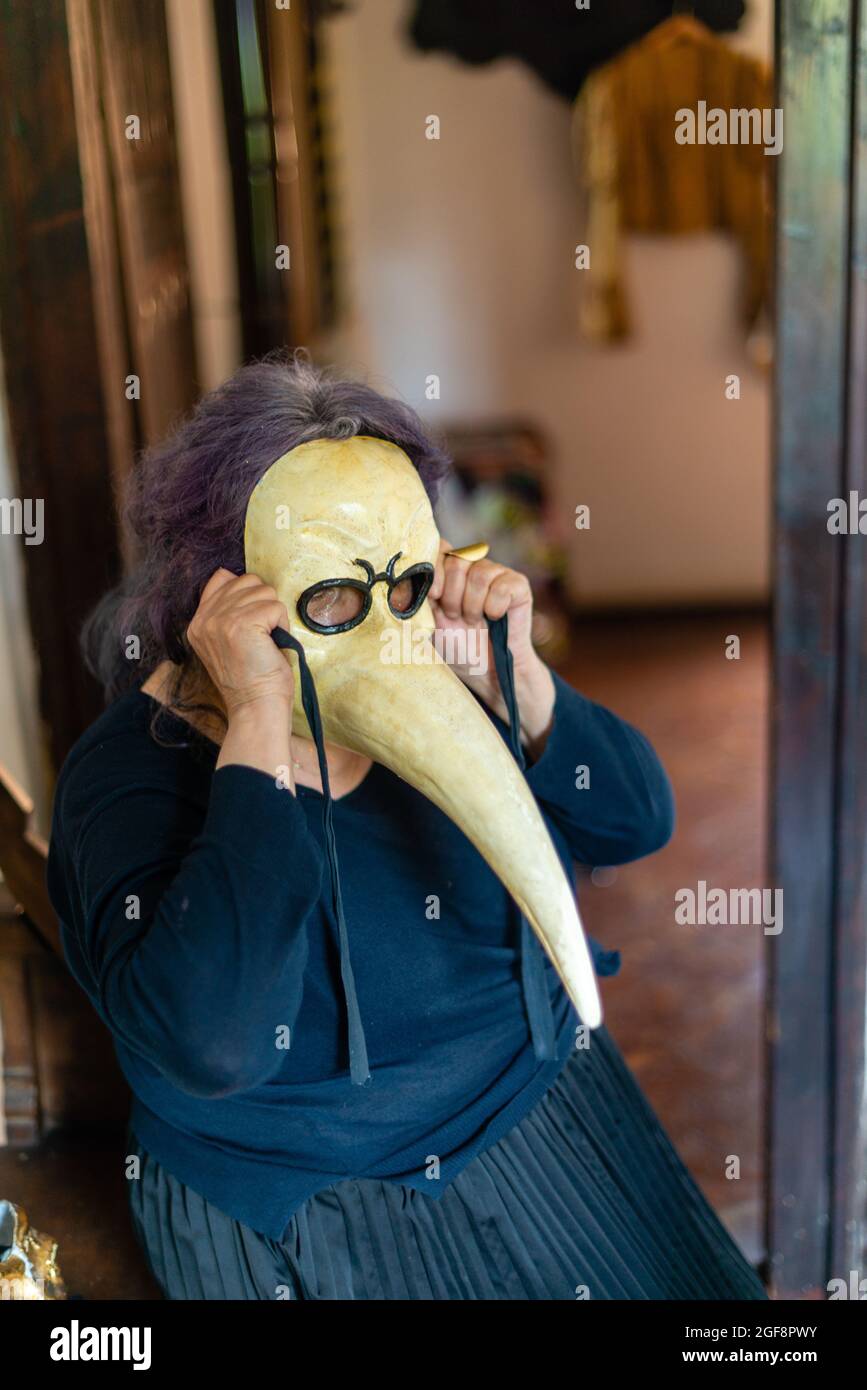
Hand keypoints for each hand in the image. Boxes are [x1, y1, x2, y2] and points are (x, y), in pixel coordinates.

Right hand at [186, 569, 293, 715]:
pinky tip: (272, 646)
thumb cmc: (251, 678)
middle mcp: (205, 618)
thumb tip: (232, 575)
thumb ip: (224, 610)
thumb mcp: (226, 641)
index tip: (252, 622)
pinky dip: (282, 626)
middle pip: (248, 581)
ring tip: (266, 643)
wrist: (256, 707)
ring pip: (265, 591)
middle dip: (264, 605)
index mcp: (198, 622)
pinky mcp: (242, 623)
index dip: (246, 593)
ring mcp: (221, 619)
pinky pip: (276, 607)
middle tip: (261, 637)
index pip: (221, 578)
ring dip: (275, 617)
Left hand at [428, 541, 554, 753]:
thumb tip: (397, 581)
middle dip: (452, 595)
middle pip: (458, 560)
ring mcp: (497, 575)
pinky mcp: (518, 586)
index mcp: (448, 572)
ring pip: (480, 573)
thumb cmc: (455, 648)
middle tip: (456, 616)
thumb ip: (416, 598)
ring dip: (473, 605)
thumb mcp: (427, 622)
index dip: (434, 567)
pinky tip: (494, 618)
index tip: (432, 595)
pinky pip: (504, 585)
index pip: (439, 546)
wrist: (487, 673)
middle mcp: (472, 568)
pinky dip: (495, 606)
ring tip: (473, 621)